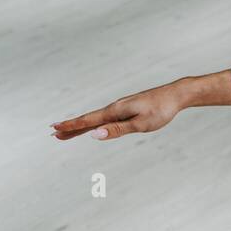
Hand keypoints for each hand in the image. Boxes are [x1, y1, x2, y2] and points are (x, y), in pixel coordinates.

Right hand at [51, 80, 185, 140]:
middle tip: (54, 133)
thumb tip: (95, 134)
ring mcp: (121, 107)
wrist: (176, 95)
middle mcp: (115, 107)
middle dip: (72, 127)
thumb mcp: (141, 124)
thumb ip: (117, 130)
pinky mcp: (128, 108)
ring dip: (81, 125)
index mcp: (115, 111)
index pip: (89, 121)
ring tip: (68, 131)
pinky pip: (107, 117)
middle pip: (89, 120)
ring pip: (97, 119)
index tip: (55, 129)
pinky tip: (95, 127)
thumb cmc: (161, 110)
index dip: (72, 126)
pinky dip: (96, 122)